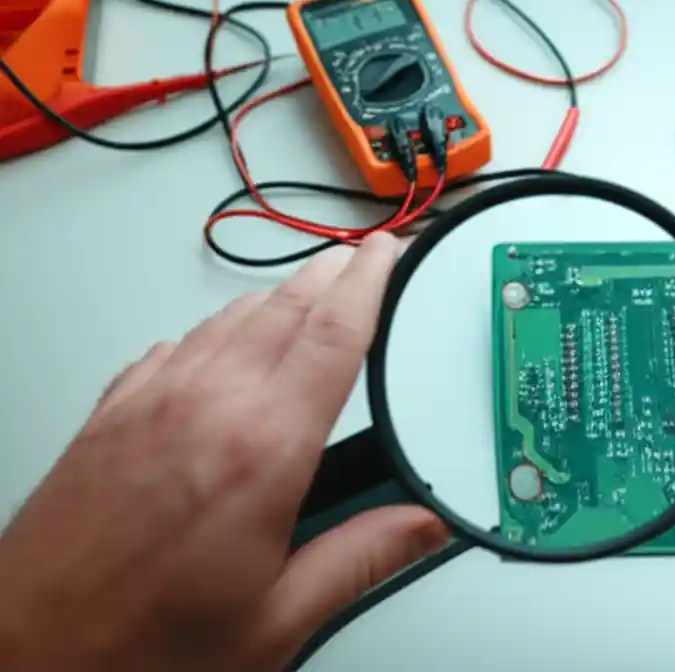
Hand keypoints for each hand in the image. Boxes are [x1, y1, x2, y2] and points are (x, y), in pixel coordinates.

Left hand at [0, 233, 447, 671]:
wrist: (24, 654)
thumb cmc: (136, 645)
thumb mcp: (276, 619)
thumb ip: (361, 560)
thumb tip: (423, 526)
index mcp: (261, 451)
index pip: (334, 335)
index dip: (369, 283)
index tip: (388, 254)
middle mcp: (203, 407)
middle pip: (283, 310)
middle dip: (329, 273)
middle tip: (359, 257)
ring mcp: (149, 404)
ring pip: (227, 321)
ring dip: (276, 298)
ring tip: (305, 293)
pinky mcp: (109, 415)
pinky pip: (174, 346)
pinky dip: (214, 331)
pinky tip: (222, 344)